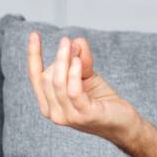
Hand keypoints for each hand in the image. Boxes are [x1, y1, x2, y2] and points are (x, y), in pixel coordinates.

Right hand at [27, 31, 141, 144]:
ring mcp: (68, 116)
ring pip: (57, 82)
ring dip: (64, 59)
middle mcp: (53, 112)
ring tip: (71, 45)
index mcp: (49, 103)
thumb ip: (80, 59)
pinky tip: (78, 61)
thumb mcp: (87, 75)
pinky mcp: (84, 115)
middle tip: (69, 42)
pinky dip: (74, 73)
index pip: (35, 77)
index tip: (34, 34)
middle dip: (57, 56)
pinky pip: (73, 91)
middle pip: (46, 78)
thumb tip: (75, 42)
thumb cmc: (102, 100)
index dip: (33, 55)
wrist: (123, 123)